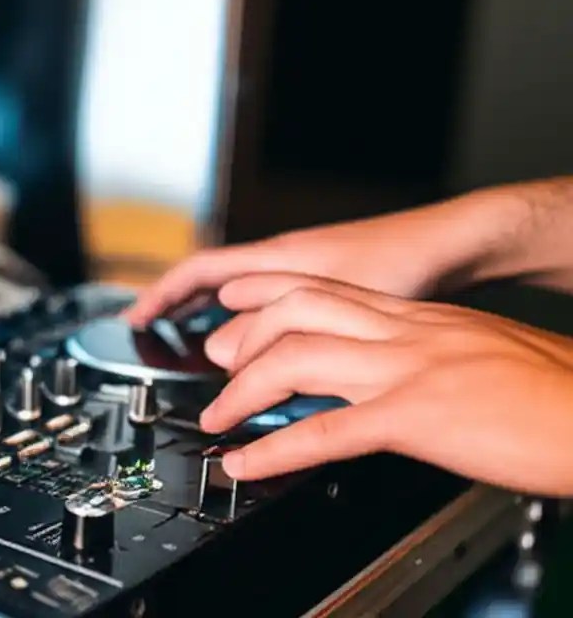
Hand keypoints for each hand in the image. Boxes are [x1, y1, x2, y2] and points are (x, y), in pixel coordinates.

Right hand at [124, 187, 543, 324]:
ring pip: (243, 297)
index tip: (135, 318)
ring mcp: (306, 271)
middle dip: (182, 310)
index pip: (198, 271)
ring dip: (217, 321)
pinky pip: (272, 306)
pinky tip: (265, 350)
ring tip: (200, 350)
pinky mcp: (331, 285)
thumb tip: (219, 349)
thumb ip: (270, 327)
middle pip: (213, 283)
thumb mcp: (329, 302)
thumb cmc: (404, 263)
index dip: (161, 295)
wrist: (457, 245)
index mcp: (275, 257)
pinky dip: (255, 327)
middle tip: (159, 340)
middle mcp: (284, 260)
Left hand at [199, 273, 572, 496]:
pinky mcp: (417, 415)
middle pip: (296, 312)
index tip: (233, 308)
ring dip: (242, 394)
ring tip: (217, 422)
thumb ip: (426, 356)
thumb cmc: (556, 394)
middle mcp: (406, 333)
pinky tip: (247, 464)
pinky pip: (324, 431)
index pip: (325, 291)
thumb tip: (391, 379)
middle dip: (244, 341)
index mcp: (421, 319)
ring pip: (296, 361)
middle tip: (217, 373)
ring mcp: (408, 370)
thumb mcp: (478, 356)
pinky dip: (274, 450)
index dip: (268, 296)